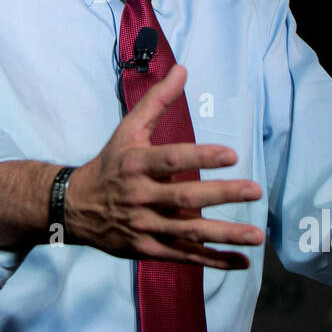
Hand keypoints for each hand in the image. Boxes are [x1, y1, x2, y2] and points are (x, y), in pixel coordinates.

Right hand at [65, 63, 264, 268]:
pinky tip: (241, 262)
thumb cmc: (110, 163)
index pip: (171, 159)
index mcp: (136, 164)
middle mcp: (140, 196)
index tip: (231, 155)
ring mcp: (144, 226)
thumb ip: (157, 101)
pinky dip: (213, 261)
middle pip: (184, 198)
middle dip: (222, 195)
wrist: (75, 207)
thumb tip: (182, 69)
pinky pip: (184, 256)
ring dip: (225, 235)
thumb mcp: (128, 129)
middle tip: (255, 190)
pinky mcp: (147, 249)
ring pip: (188, 232)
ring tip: (256, 235)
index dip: (201, 157)